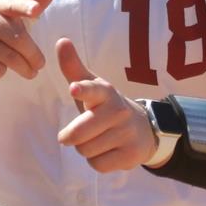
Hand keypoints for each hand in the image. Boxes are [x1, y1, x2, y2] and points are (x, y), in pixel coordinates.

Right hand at [0, 0, 59, 90]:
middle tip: (40, 64)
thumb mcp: (16, 16)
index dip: (25, 7)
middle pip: (17, 38)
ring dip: (25, 68)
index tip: (36, 10)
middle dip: (33, 55)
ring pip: (9, 57)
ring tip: (30, 71)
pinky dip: (3, 73)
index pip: (12, 4)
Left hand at [54, 40, 155, 171]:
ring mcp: (126, 133)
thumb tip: (61, 40)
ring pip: (86, 150)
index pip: (93, 89)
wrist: (144, 130)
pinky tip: (107, 152)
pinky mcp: (130, 155)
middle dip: (72, 137)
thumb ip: (74, 68)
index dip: (83, 89)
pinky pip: (98, 165)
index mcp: (105, 92)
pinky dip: (97, 162)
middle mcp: (118, 111)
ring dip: (86, 149)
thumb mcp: (92, 87)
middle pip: (79, 134)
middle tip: (74, 135)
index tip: (74, 89)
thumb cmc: (106, 107)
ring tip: (98, 140)